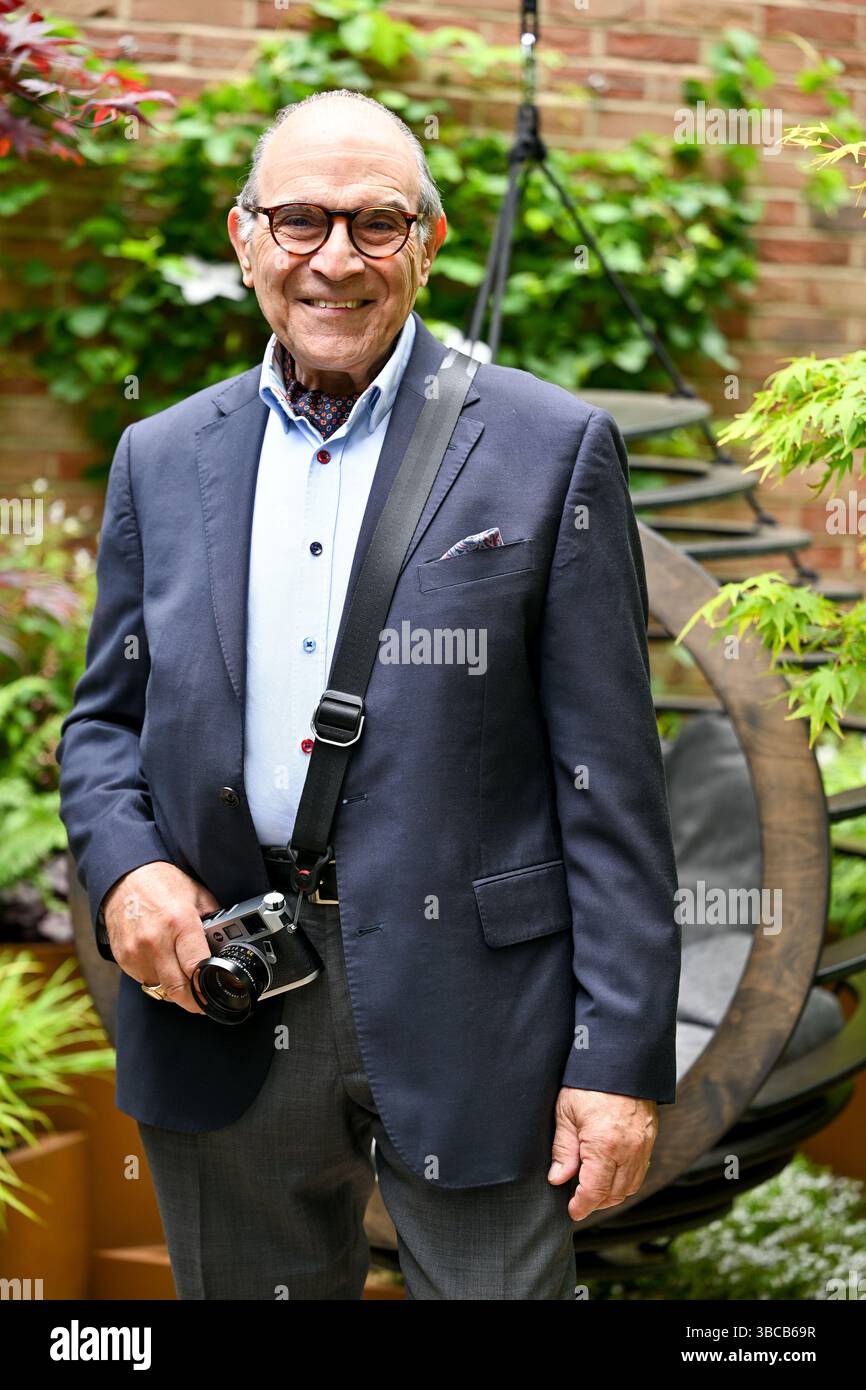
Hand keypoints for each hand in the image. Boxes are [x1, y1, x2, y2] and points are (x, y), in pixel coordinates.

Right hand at [101, 861, 220, 1014]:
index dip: (207, 987)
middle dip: (193, 1001)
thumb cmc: (162, 884)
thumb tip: (228, 942)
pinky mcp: (123, 958)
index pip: (196, 969)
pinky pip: (145, 980)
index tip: (214, 993)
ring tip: (182, 975)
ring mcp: (136, 952)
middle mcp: (156, 941)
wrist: (124, 878)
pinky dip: (157, 978)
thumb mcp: (197, 895)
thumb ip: (214, 920)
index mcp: (180, 923)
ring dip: (174, 989)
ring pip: (160, 989)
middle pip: (177, 989)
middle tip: (202, 1002)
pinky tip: (163, 963)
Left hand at [547, 1087, 657, 1221]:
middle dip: (596, 1202)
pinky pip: (640, 1170)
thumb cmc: (588, 1082)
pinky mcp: (650, 1138)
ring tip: (594, 1190)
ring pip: (631, 1186)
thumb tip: (557, 1179)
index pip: (594, 1191)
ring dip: (613, 1194)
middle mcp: (628, 1150)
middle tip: (579, 1201)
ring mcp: (643, 1145)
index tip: (572, 1211)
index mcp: (604, 1145)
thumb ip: (563, 1150)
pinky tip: (612, 1173)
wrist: (620, 1058)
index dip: (582, 1206)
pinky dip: (627, 1179)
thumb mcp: (566, 1113)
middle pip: (615, 1193)